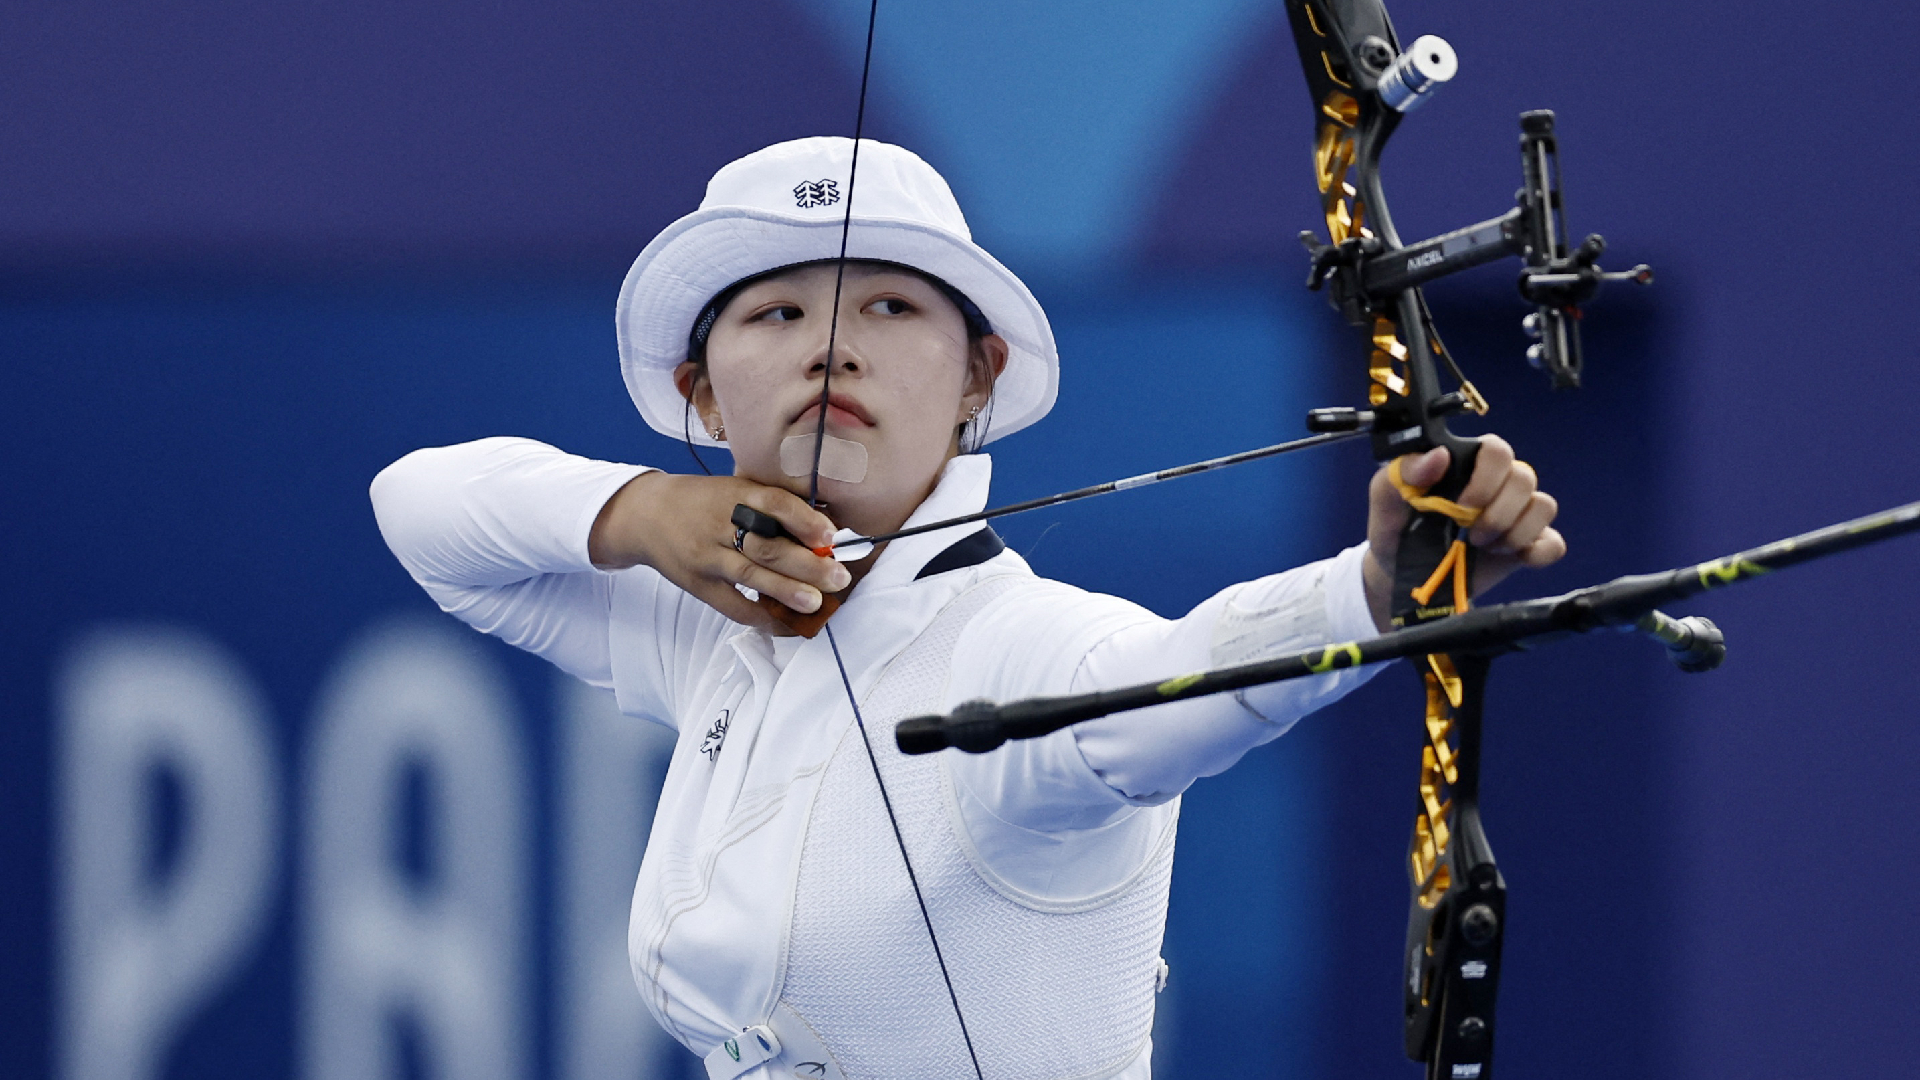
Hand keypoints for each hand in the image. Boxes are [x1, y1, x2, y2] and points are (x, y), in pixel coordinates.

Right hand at [588, 472, 851, 633]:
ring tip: (818, 602)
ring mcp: (707, 558)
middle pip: (767, 546)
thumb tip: (829, 522)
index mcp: (735, 494)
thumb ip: (774, 503)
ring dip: (789, 592)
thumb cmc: (705, 500)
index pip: (773, 503)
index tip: (831, 535)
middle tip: (839, 577)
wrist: (647, 515)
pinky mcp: (699, 585)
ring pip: (752, 576)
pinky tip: (789, 623)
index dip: (804, 519)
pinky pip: (734, 607)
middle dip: (807, 564)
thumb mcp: (736, 487)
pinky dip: (763, 618)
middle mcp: (720, 525)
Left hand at [1362, 435, 1565, 631]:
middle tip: (1469, 534)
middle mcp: (1496, 484)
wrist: (1399, 577)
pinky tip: (1516, 558)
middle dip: (1498, 511)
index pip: (1497, 451)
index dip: (1487, 477)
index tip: (1461, 505)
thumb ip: (1403, 472)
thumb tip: (1438, 455)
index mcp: (1465, 465)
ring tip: (1483, 547)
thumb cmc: (1394, 529)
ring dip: (1515, 531)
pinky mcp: (1524, 546)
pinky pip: (1554, 543)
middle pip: (1525, 478)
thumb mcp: (1385, 498)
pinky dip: (1541, 551)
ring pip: (1543, 506)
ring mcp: (1514, 516)